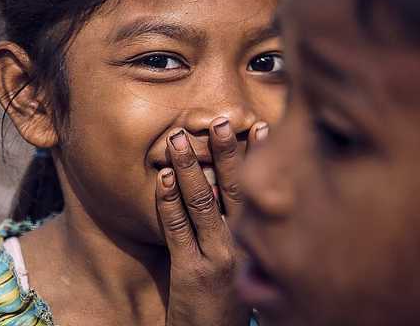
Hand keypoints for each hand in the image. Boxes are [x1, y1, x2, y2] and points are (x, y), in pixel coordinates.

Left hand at [156, 118, 267, 325]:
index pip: (257, 190)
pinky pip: (177, 228)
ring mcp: (217, 258)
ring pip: (203, 202)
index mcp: (256, 240)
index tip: (258, 126)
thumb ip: (239, 229)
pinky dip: (168, 200)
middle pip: (235, 189)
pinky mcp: (191, 271)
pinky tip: (161, 178)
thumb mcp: (244, 263)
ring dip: (188, 167)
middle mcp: (242, 246)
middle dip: (227, 152)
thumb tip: (229, 189)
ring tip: (179, 139)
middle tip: (220, 121)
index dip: (256, 157)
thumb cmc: (228, 299)